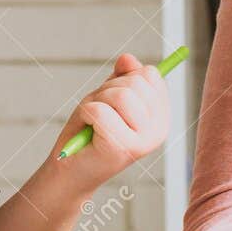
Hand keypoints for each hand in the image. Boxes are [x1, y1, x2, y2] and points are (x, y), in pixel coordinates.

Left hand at [50, 53, 168, 180]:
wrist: (70, 171)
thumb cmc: (89, 132)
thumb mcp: (107, 97)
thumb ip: (121, 77)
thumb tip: (128, 58)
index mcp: (161, 117)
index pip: (150, 74)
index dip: (124, 78)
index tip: (113, 100)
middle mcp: (159, 129)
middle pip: (135, 82)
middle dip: (107, 90)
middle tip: (99, 114)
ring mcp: (143, 140)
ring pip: (120, 95)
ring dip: (97, 102)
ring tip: (94, 122)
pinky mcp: (122, 147)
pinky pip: (99, 111)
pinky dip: (85, 114)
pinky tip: (88, 131)